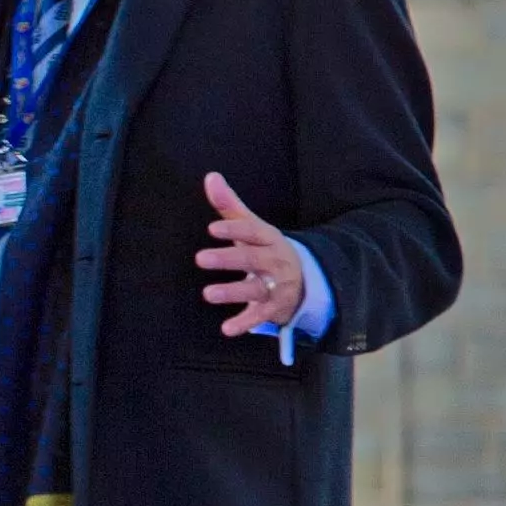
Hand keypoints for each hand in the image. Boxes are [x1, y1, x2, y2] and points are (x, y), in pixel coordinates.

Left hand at [197, 172, 305, 338]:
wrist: (305, 278)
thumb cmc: (266, 247)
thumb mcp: (251, 227)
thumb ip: (229, 205)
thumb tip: (210, 176)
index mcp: (267, 238)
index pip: (251, 232)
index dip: (233, 231)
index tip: (212, 229)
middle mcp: (273, 260)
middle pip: (251, 258)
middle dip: (227, 259)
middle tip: (200, 259)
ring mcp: (275, 285)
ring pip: (254, 288)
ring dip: (232, 291)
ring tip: (208, 294)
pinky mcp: (274, 307)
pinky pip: (260, 316)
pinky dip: (245, 323)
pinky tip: (227, 329)